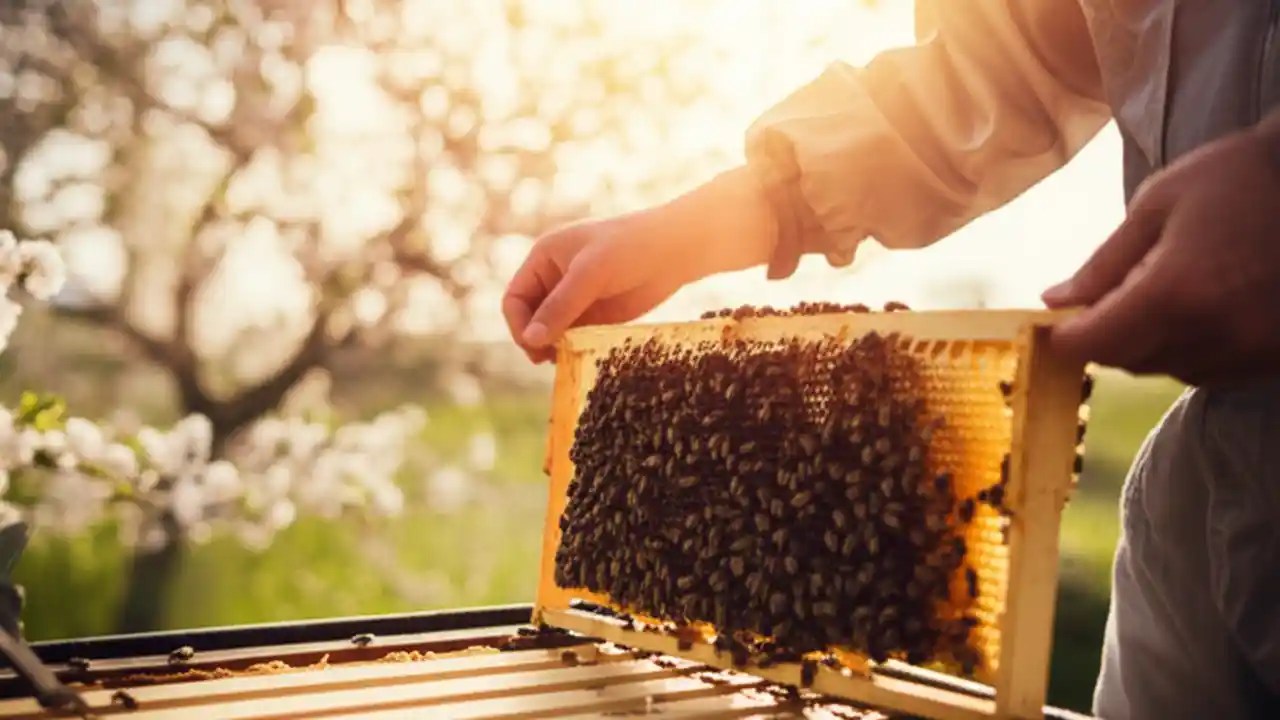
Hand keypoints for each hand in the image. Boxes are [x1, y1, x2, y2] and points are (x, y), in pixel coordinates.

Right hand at [502, 167, 776, 361]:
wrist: (676, 249)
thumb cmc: (630, 248)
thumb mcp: (591, 274)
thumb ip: (560, 307)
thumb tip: (531, 341)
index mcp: (544, 258)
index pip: (515, 298)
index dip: (519, 324)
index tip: (534, 345)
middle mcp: (555, 279)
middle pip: (530, 318)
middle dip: (537, 339)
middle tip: (549, 359)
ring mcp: (576, 298)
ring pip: (552, 331)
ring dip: (556, 347)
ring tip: (569, 358)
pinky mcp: (597, 314)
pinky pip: (575, 337)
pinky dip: (575, 349)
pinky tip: (584, 356)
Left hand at [1042, 121, 1279, 385]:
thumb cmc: (1235, 178)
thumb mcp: (1156, 205)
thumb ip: (1104, 263)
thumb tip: (1056, 301)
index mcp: (1175, 291)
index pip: (1096, 342)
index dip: (1066, 337)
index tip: (1057, 323)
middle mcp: (1214, 333)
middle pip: (1129, 360)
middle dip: (1108, 335)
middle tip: (1113, 297)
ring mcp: (1251, 351)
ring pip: (1169, 369)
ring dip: (1152, 342)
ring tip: (1168, 293)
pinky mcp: (1276, 358)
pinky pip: (1213, 370)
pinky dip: (1192, 348)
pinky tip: (1203, 307)